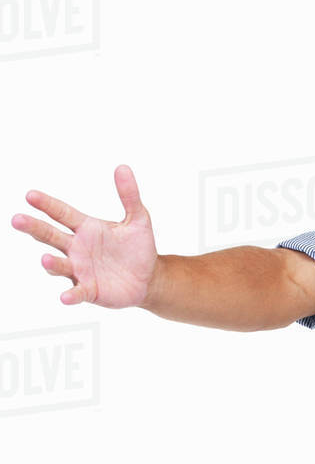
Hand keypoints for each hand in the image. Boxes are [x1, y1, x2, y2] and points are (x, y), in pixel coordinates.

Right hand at [11, 165, 159, 308]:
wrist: (149, 277)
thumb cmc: (139, 247)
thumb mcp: (138, 218)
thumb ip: (129, 195)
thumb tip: (123, 167)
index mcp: (86, 228)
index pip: (62, 214)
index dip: (47, 205)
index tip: (30, 195)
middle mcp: (77, 248)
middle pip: (51, 236)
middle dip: (34, 228)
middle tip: (17, 219)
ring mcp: (80, 270)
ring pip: (60, 265)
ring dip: (52, 263)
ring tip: (46, 258)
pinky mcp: (89, 290)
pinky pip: (76, 292)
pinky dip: (71, 295)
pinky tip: (66, 296)